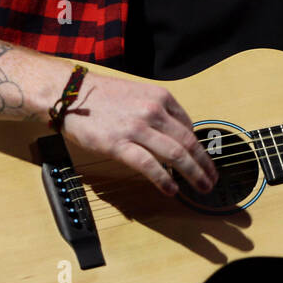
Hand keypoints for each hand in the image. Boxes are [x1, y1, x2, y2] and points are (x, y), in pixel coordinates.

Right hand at [58, 71, 218, 196]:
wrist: (70, 93)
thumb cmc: (102, 95)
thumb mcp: (138, 93)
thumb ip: (157, 111)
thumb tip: (174, 134)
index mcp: (160, 97)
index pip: (189, 126)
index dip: (199, 147)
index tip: (203, 161)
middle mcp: (153, 111)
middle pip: (188, 142)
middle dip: (204, 164)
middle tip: (212, 178)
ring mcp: (137, 128)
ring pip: (176, 155)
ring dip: (193, 174)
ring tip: (201, 187)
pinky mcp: (119, 144)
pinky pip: (149, 165)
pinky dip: (164, 179)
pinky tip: (171, 189)